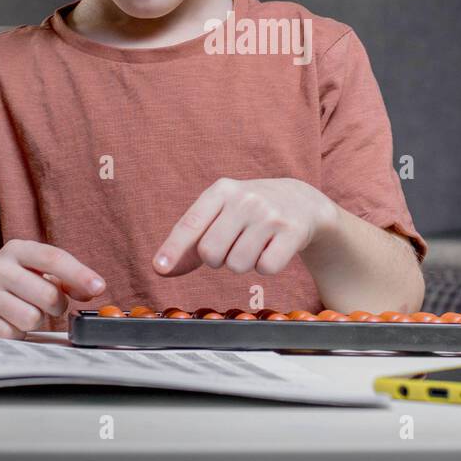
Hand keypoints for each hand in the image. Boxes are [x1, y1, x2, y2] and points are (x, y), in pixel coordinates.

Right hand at [0, 239, 106, 338]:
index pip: (54, 258)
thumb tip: (92, 289)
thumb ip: (67, 276)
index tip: (99, 288)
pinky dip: (18, 333)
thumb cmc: (15, 280)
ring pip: (32, 318)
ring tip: (25, 311)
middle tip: (49, 304)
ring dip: (36, 320)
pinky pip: (13, 335)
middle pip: (48, 295)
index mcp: (17, 250)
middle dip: (57, 305)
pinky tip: (9, 321)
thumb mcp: (37, 269)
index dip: (79, 274)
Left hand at [153, 178, 336, 276]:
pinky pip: (266, 268)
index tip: (159, 268)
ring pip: (237, 265)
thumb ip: (190, 242)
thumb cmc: (249, 212)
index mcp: (221, 191)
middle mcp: (245, 199)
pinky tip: (273, 248)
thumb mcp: (220, 214)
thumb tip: (161, 269)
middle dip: (217, 259)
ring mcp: (270, 215)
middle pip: (210, 253)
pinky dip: (266, 266)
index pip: (191, 223)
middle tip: (232, 245)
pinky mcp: (292, 232)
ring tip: (255, 244)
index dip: (173, 249)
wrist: (301, 201)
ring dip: (243, 263)